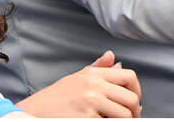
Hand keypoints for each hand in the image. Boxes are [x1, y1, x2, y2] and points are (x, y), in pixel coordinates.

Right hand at [16, 51, 141, 117]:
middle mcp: (94, 86)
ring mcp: (91, 103)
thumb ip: (98, 68)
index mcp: (94, 74)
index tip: (136, 102)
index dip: (138, 91)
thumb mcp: (77, 77)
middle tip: (132, 119)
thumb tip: (114, 59)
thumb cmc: (56, 97)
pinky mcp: (86, 119)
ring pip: (124, 115)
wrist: (35, 111)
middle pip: (131, 99)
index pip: (129, 76)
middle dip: (135, 112)